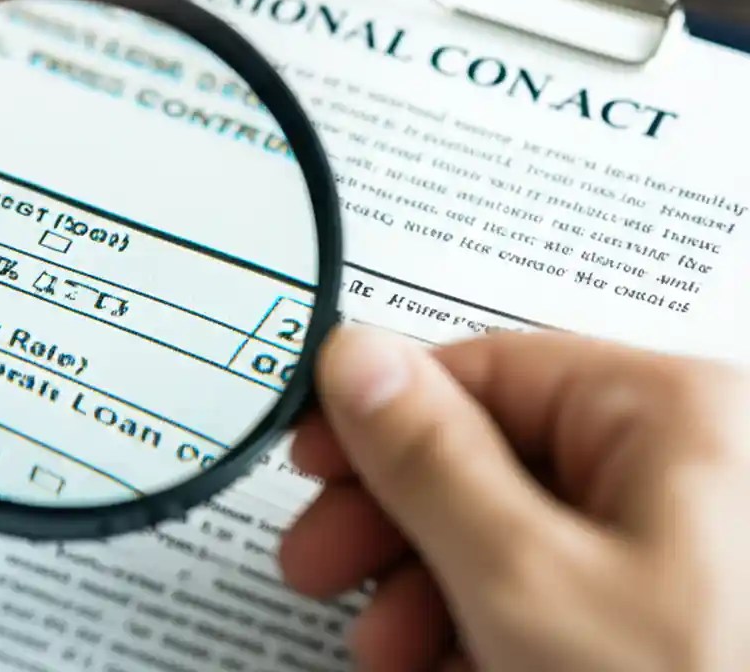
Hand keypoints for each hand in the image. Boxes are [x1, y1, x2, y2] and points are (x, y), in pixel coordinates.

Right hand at [280, 325, 749, 670]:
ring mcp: (686, 543)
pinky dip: (488, 623)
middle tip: (326, 563)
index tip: (312, 458)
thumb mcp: (521, 580)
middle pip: (493, 454)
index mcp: (675, 415)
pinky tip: (453, 666)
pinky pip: (554, 586)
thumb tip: (358, 361)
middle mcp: (690, 465)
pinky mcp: (671, 608)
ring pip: (514, 530)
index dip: (379, 415)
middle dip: (395, 522)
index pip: (484, 369)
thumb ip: (428, 459)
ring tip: (391, 649)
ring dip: (429, 587)